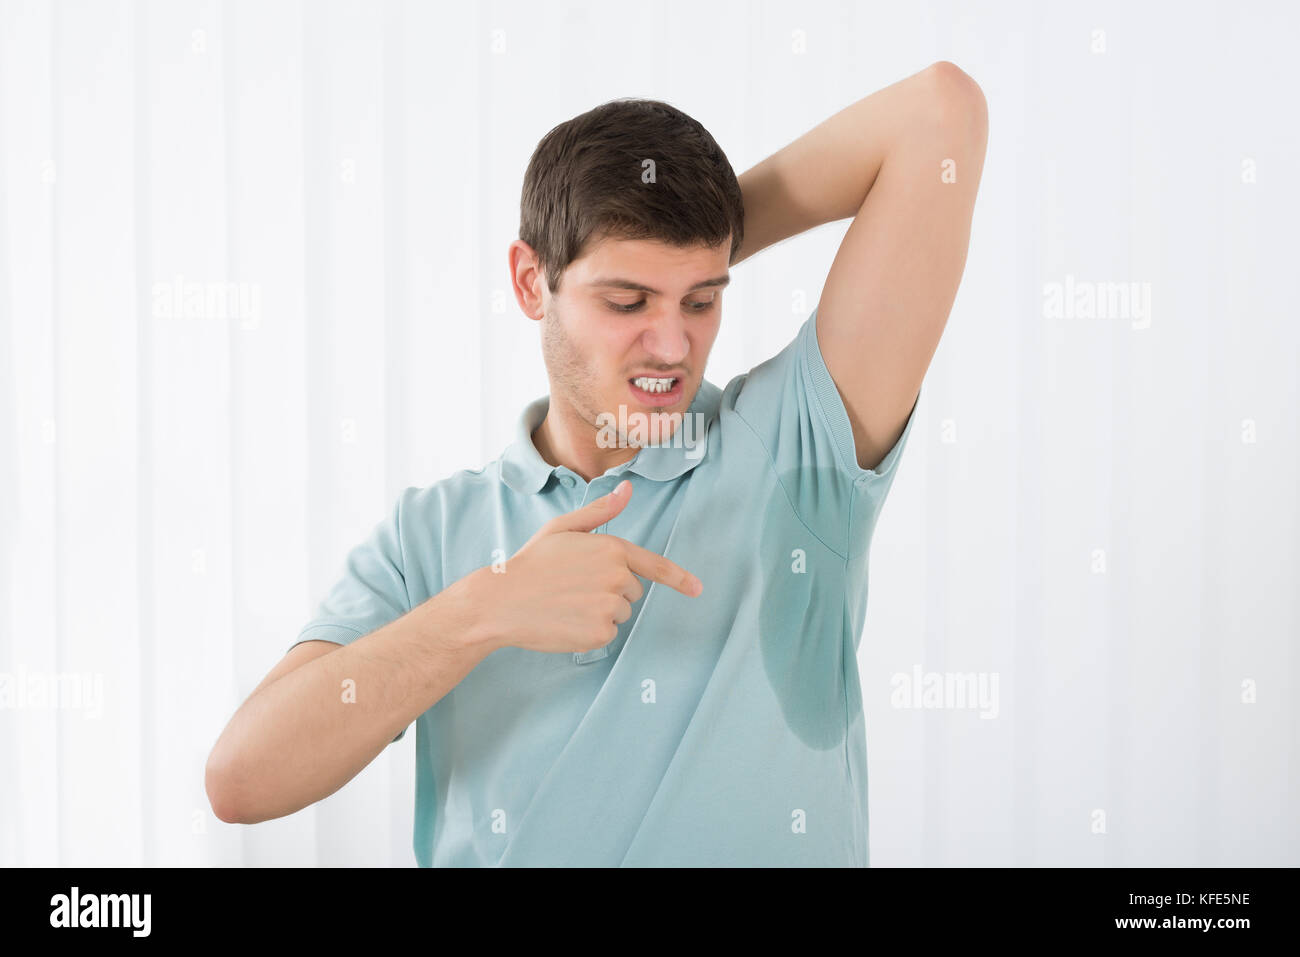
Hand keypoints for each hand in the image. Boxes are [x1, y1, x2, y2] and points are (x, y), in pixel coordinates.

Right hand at [474, 479, 701, 653]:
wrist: (502, 601)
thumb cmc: (531, 562)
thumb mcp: (563, 528)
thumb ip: (600, 511)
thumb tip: (628, 489)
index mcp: (611, 549)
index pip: (654, 566)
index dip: (679, 578)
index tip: (698, 589)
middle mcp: (616, 577)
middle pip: (632, 591)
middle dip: (611, 589)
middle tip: (573, 586)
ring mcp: (609, 607)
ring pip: (620, 613)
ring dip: (600, 611)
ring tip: (566, 603)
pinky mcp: (599, 633)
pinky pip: (607, 634)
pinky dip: (590, 632)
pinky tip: (565, 621)